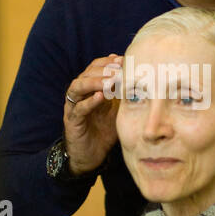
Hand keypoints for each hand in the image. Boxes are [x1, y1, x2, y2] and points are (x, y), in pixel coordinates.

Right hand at [62, 55, 123, 174]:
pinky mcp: (72, 122)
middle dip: (102, 69)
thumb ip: (124, 94)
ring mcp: (73, 107)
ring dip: (94, 82)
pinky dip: (89, 102)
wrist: (91, 155)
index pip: (95, 68)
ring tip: (109, 81)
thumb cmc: (104, 131)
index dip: (108, 62)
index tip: (123, 60)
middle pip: (86, 74)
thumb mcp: (117, 109)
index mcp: (90, 89)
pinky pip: (78, 109)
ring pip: (78, 87)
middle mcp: (79, 95)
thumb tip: (142, 80)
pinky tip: (101, 97)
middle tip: (118, 69)